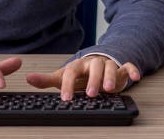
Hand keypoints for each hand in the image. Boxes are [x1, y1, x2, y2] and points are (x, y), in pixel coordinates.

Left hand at [25, 55, 140, 100]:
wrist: (95, 65)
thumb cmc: (79, 74)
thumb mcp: (63, 77)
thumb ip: (47, 80)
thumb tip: (28, 78)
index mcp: (78, 65)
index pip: (72, 72)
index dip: (68, 85)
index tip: (66, 98)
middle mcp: (93, 63)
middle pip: (93, 67)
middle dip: (92, 80)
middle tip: (90, 94)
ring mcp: (107, 64)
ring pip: (109, 67)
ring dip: (109, 77)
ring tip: (108, 90)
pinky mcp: (120, 68)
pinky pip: (127, 66)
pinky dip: (131, 70)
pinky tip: (135, 77)